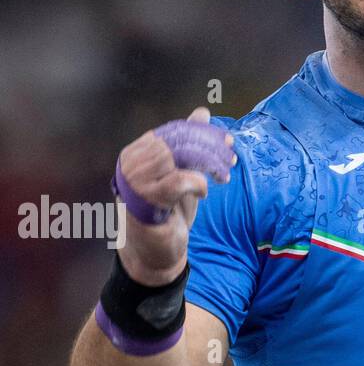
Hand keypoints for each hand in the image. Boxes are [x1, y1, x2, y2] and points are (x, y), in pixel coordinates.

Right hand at [117, 106, 235, 283]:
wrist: (155, 253)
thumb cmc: (168, 212)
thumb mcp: (182, 174)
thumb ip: (189, 144)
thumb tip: (201, 112)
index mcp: (136, 152)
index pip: (174, 131)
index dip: (203, 133)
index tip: (227, 141)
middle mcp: (131, 163)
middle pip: (177, 141)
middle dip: (210, 147)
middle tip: (230, 159)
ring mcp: (135, 182)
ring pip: (178, 156)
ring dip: (208, 165)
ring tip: (222, 177)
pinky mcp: (145, 201)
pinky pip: (177, 180)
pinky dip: (197, 183)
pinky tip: (204, 192)